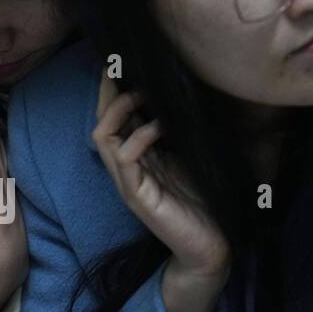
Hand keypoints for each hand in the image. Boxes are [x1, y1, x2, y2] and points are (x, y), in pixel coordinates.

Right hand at [92, 75, 229, 283]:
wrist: (211, 247)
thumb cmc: (204, 203)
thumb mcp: (188, 159)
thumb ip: (175, 135)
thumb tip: (176, 98)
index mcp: (137, 156)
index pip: (114, 117)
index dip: (113, 91)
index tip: (120, 64)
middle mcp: (126, 166)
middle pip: (101, 120)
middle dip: (110, 93)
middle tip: (125, 70)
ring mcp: (128, 181)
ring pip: (104, 135)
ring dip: (121, 110)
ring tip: (142, 94)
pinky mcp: (137, 195)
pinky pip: (124, 158)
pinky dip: (138, 137)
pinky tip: (158, 127)